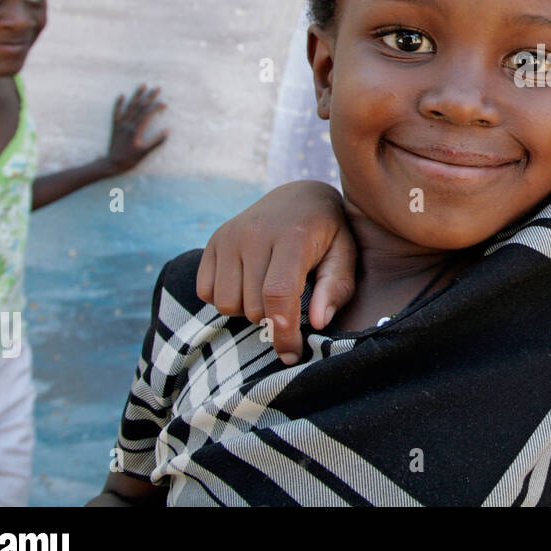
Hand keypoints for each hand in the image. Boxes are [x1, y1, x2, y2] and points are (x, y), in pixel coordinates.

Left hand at [106, 84, 168, 172]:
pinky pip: (116, 112)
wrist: (112, 164)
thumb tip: (167, 131)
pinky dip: (118, 103)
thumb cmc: (130, 159)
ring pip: (129, 106)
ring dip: (136, 95)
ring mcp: (120, 124)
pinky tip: (121, 95)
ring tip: (142, 85)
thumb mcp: (145, 152)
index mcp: (135, 129)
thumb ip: (156, 141)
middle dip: (149, 97)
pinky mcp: (115, 126)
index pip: (147, 114)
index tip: (164, 103)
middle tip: (157, 88)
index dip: (156, 107)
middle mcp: (127, 124)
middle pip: (139, 107)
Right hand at [196, 181, 356, 364]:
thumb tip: (317, 323)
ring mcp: (229, 236)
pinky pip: (205, 292)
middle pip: (252, 307)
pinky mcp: (213, 241)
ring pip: (226, 303)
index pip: (278, 295)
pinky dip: (225, 298)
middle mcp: (255, 233)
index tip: (292, 354)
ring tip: (268, 292)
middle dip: (271, 319)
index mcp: (292, 236)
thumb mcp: (344, 256)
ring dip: (247, 310)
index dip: (283, 333)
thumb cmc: (328, 234)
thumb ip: (335, 289)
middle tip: (289, 304)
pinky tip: (248, 285)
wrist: (300, 196)